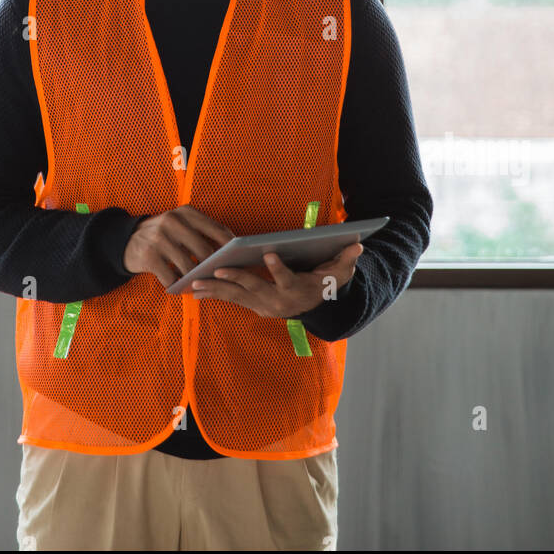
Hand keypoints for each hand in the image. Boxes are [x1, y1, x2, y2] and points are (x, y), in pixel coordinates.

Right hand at [122, 205, 235, 288]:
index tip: (238, 258)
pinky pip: (171, 278)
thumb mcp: (181, 225)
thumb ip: (203, 232)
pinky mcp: (149, 257)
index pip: (215, 229)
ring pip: (188, 267)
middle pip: (203, 250)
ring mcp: (159, 239)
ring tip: (199, 285)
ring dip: (195, 279)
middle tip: (218, 277)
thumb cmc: (164, 236)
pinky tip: (179, 287)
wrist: (126, 241)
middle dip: (212, 266)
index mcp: (185, 212)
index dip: (229, 246)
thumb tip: (231, 249)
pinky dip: (177, 285)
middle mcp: (172, 221)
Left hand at [188, 242, 362, 318]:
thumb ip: (346, 259)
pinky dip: (213, 294)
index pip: (287, 279)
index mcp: (297, 289)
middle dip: (235, 280)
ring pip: (237, 296)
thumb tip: (358, 245)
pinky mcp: (253, 305)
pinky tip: (194, 289)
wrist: (317, 308)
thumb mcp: (340, 272)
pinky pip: (231, 299)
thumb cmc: (326, 283)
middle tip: (218, 271)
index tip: (269, 254)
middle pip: (255, 289)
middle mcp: (278, 301)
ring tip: (194, 284)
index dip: (278, 268)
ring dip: (215, 290)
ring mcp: (263, 305)